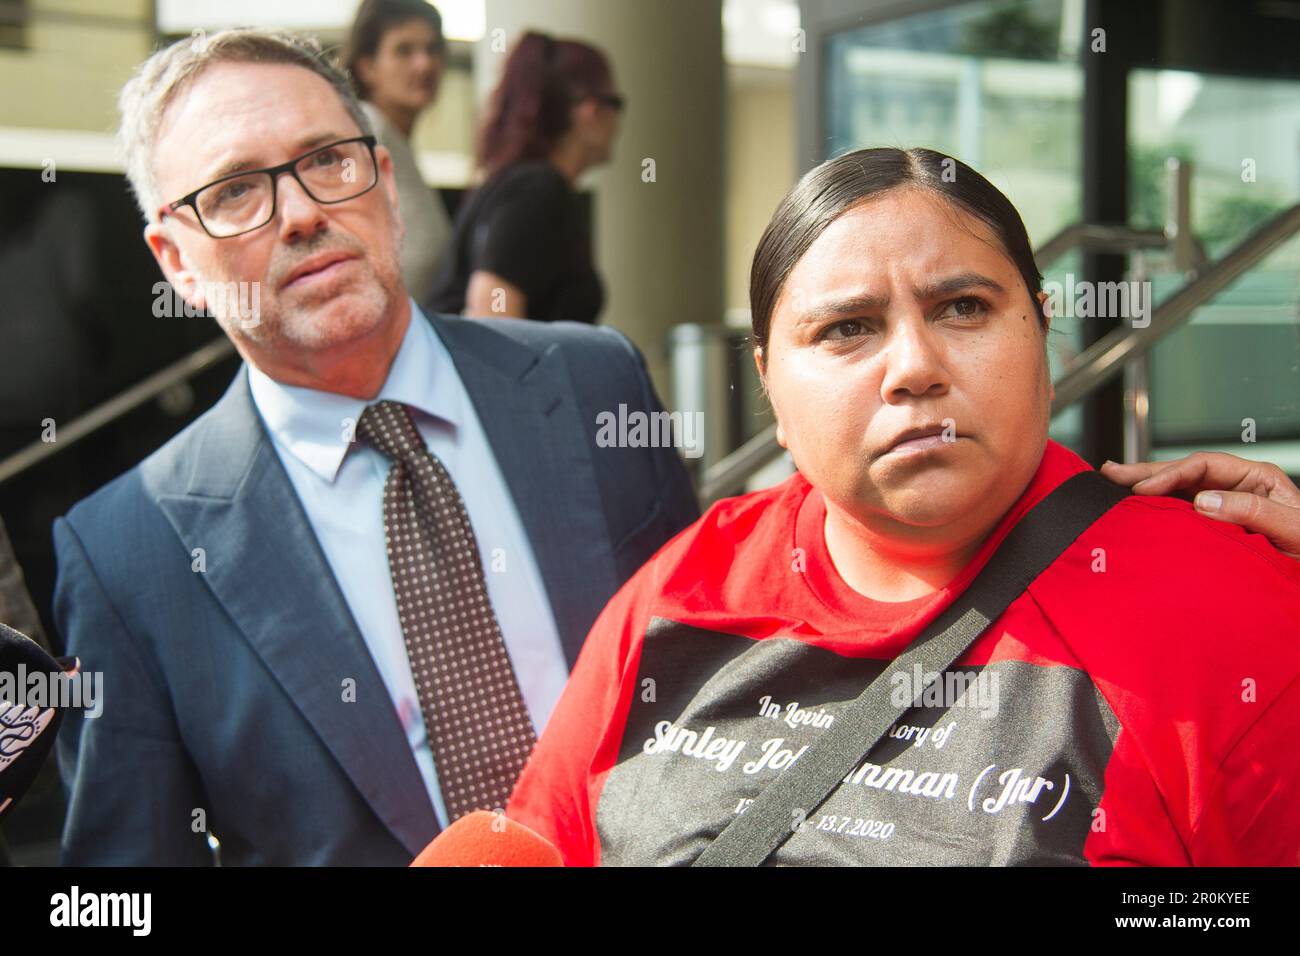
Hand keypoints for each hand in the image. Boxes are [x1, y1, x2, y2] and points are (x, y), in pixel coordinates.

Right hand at [1101, 453, 1299, 558]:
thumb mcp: (1291, 529)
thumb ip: (1252, 511)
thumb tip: (1203, 501)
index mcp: (1258, 479)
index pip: (1203, 466)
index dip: (1170, 473)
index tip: (1143, 488)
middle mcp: (1239, 488)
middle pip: (1184, 472)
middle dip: (1146, 471)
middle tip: (1111, 472)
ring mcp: (1226, 506)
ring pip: (1179, 489)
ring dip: (1145, 485)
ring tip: (1112, 481)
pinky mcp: (1217, 527)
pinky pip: (1181, 512)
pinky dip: (1156, 507)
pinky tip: (1135, 504)